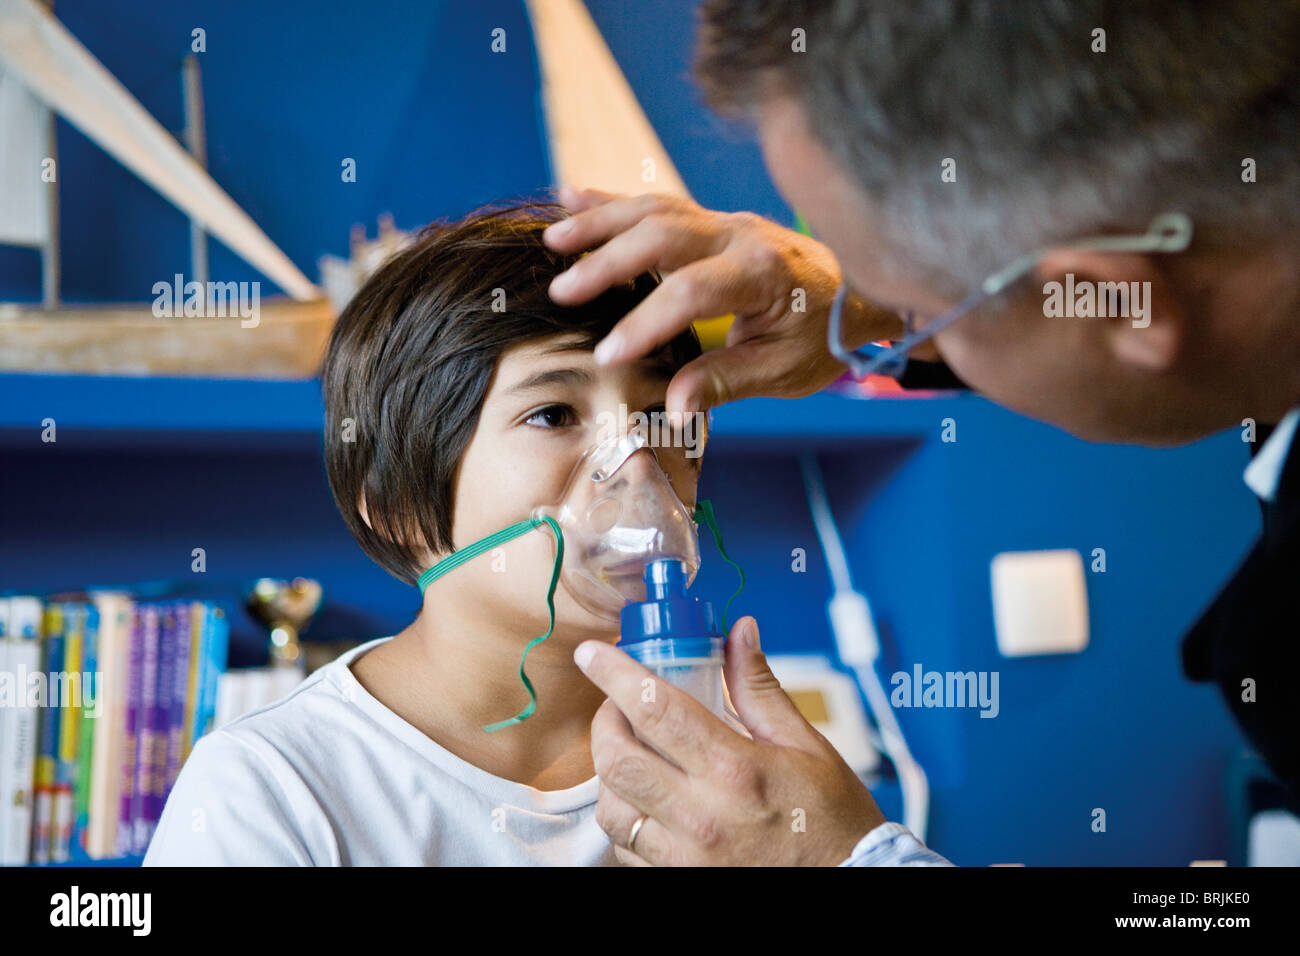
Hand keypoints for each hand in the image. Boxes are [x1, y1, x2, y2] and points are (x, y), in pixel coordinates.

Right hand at [544, 187, 903, 420]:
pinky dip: (613, 201)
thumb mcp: (782, 371)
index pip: (692, 292)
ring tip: (553, 240)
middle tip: (562, 292)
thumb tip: (672, 410)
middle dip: (608, 261)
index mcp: (763, 274)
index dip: (645, 324)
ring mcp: (725, 221)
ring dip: (601, 221)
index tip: (607, 356)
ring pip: (655, 208)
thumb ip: (724, 383)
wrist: (857, 294)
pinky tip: (570, 198)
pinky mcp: (712, 221)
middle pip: (663, 234)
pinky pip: (658, 203)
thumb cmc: (820, 336)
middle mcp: (740, 235)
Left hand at [576, 615, 886, 865]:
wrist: (851, 886)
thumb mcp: (807, 745)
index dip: (614, 673)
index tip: (593, 653)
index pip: (654, 707)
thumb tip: (738, 634)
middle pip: (615, 758)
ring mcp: (685, 856)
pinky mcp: (677, 882)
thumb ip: (760, 688)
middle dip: (604, 720)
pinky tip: (647, 798)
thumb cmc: (833, 820)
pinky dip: (625, 816)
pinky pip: (625, 847)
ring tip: (632, 751)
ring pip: (610, 807)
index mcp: (735, 770)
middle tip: (617, 703)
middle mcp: (702, 815)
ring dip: (611, 771)